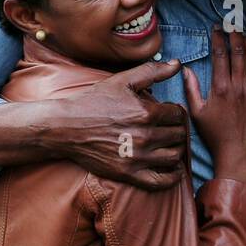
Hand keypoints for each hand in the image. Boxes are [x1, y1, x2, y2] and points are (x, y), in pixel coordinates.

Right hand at [49, 59, 190, 190]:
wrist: (66, 127)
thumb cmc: (94, 101)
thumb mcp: (122, 80)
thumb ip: (153, 71)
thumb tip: (177, 64)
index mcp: (146, 112)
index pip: (178, 115)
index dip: (176, 112)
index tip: (168, 113)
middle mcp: (145, 136)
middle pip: (179, 135)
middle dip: (177, 130)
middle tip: (169, 128)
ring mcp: (137, 157)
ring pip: (174, 156)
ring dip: (177, 149)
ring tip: (169, 144)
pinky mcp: (129, 174)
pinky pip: (161, 182)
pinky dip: (173, 177)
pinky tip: (173, 169)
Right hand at [183, 27, 245, 185]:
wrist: (238, 154)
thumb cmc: (215, 136)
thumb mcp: (196, 112)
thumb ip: (190, 88)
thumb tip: (185, 69)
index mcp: (221, 87)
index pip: (220, 53)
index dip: (218, 37)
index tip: (215, 28)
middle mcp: (240, 85)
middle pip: (239, 51)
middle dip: (234, 35)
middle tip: (231, 26)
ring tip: (245, 35)